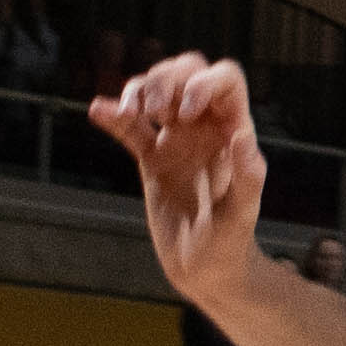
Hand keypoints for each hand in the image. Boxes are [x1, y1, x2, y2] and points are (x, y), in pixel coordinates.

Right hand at [90, 56, 269, 306]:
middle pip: (186, 75)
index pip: (225, 81)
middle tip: (154, 110)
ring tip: (130, 111)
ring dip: (139, 91)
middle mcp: (205, 127)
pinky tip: (97, 110)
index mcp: (232, 130)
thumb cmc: (230, 243)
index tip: (185, 112)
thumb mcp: (241, 214)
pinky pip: (131, 130)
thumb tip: (244, 137)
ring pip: (156, 94)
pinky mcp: (151, 159)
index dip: (204, 83)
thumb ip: (247, 176)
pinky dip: (114, 117)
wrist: (204, 271)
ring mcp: (176, 140)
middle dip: (167, 79)